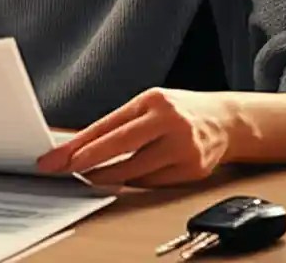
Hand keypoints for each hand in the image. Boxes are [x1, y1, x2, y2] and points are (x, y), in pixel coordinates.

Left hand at [36, 87, 235, 187]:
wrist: (226, 121)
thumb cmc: (178, 111)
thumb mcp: (149, 104)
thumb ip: (120, 123)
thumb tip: (79, 145)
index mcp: (153, 101)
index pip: (109, 124)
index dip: (81, 143)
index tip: (59, 156)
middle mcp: (170, 122)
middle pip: (122, 145)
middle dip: (88, 160)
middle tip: (64, 170)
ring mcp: (184, 147)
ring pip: (136, 170)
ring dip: (107, 177)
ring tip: (88, 177)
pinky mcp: (193, 170)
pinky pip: (152, 183)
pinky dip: (132, 182)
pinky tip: (119, 179)